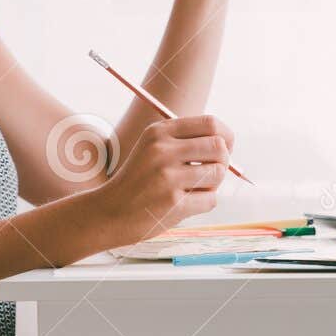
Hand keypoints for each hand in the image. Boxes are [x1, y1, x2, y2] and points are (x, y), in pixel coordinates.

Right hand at [95, 115, 234, 243]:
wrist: (109, 212)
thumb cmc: (138, 181)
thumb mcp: (152, 149)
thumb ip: (185, 141)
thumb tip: (226, 144)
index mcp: (160, 132)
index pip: (210, 123)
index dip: (226, 136)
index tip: (224, 148)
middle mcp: (163, 150)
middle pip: (219, 147)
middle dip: (223, 161)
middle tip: (211, 172)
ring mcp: (168, 177)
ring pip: (218, 173)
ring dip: (213, 184)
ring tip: (196, 189)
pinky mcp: (174, 202)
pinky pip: (210, 200)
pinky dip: (205, 203)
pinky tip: (186, 204)